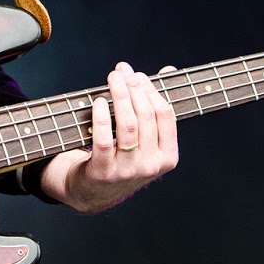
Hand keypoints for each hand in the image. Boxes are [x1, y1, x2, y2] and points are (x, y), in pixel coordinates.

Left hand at [41, 62, 178, 213]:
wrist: (93, 192)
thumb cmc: (122, 157)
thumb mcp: (145, 140)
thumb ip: (156, 106)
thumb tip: (169, 70)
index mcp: (167, 157)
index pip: (165, 115)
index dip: (151, 90)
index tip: (138, 74)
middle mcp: (151, 166)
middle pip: (146, 116)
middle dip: (134, 88)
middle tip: (121, 72)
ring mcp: (128, 171)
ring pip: (128, 126)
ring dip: (120, 96)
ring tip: (112, 79)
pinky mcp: (103, 173)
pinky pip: (104, 140)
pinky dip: (102, 117)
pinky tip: (99, 102)